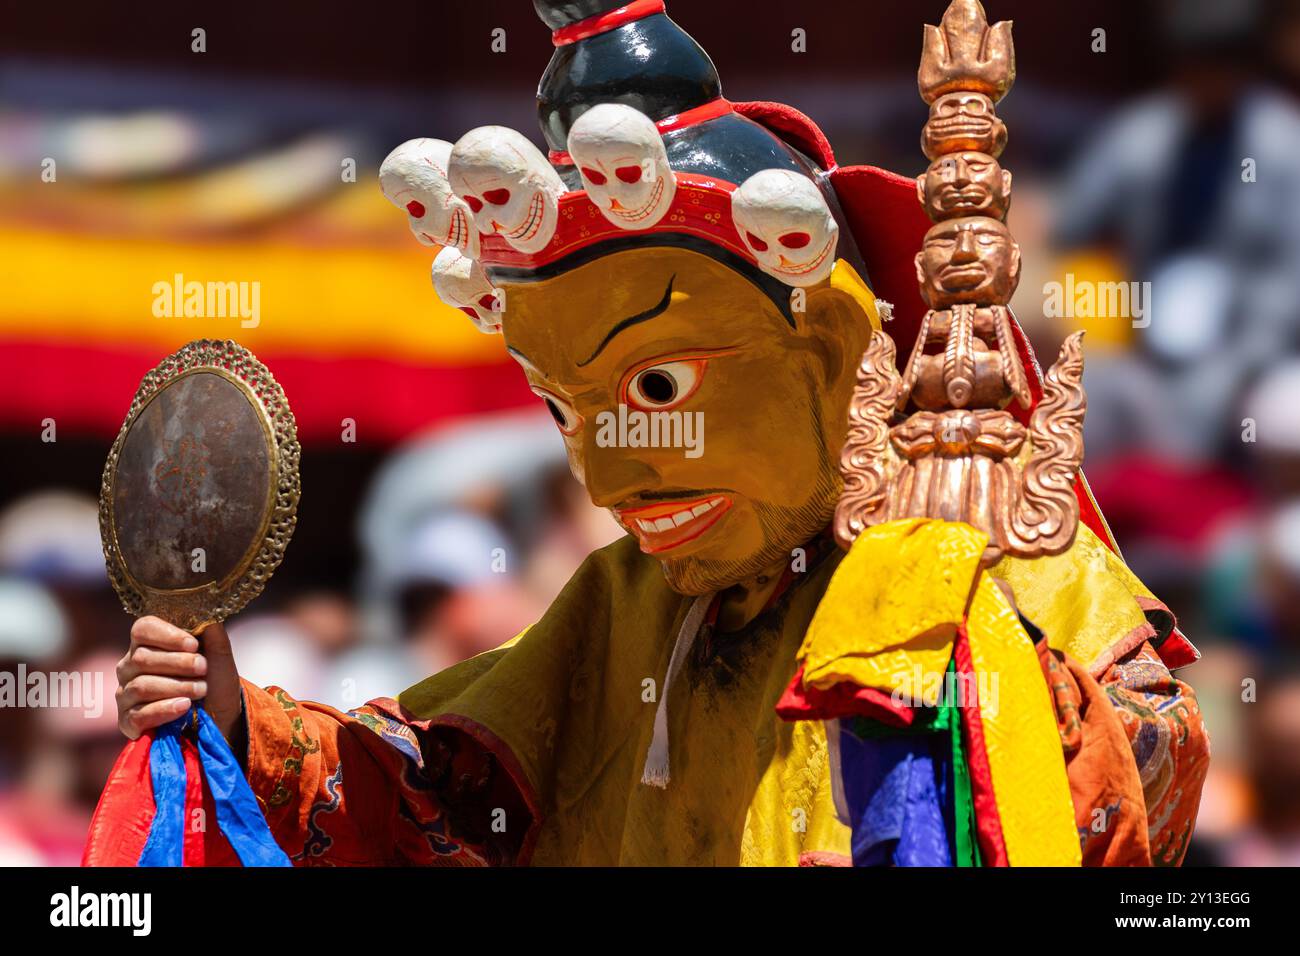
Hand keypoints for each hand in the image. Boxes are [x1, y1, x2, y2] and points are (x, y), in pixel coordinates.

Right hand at [116, 617, 242, 743]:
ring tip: (201, 689)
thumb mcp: (218, 654)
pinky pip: (138, 715)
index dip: (166, 635)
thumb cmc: (214, 678)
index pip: (142, 629)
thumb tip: (205, 611)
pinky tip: (184, 706)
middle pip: (142, 658)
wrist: (220, 715)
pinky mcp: (128, 721)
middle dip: (178, 663)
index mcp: (147, 644)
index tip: (193, 645)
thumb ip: (210, 632)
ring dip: (176, 687)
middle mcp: (129, 666)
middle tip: (204, 668)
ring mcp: (126, 694)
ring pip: (141, 686)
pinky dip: (164, 710)